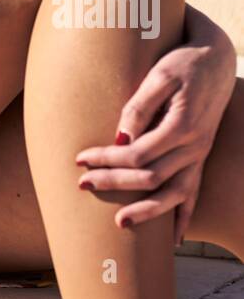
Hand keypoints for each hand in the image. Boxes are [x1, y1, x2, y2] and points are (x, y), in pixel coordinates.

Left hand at [74, 5, 237, 242]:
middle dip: (115, 184)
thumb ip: (140, 105)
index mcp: (182, 126)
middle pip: (151, 177)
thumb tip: (120, 137)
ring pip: (174, 194)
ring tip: (120, 223)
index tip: (81, 159)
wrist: (217, 60)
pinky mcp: (200, 157)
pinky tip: (173, 238)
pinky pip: (194, 194)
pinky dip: (183, 217)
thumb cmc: (184, 63)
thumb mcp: (161, 74)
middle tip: (83, 185)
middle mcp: (194, 147)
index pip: (137, 154)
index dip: (107, 160)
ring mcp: (200, 155)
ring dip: (147, 211)